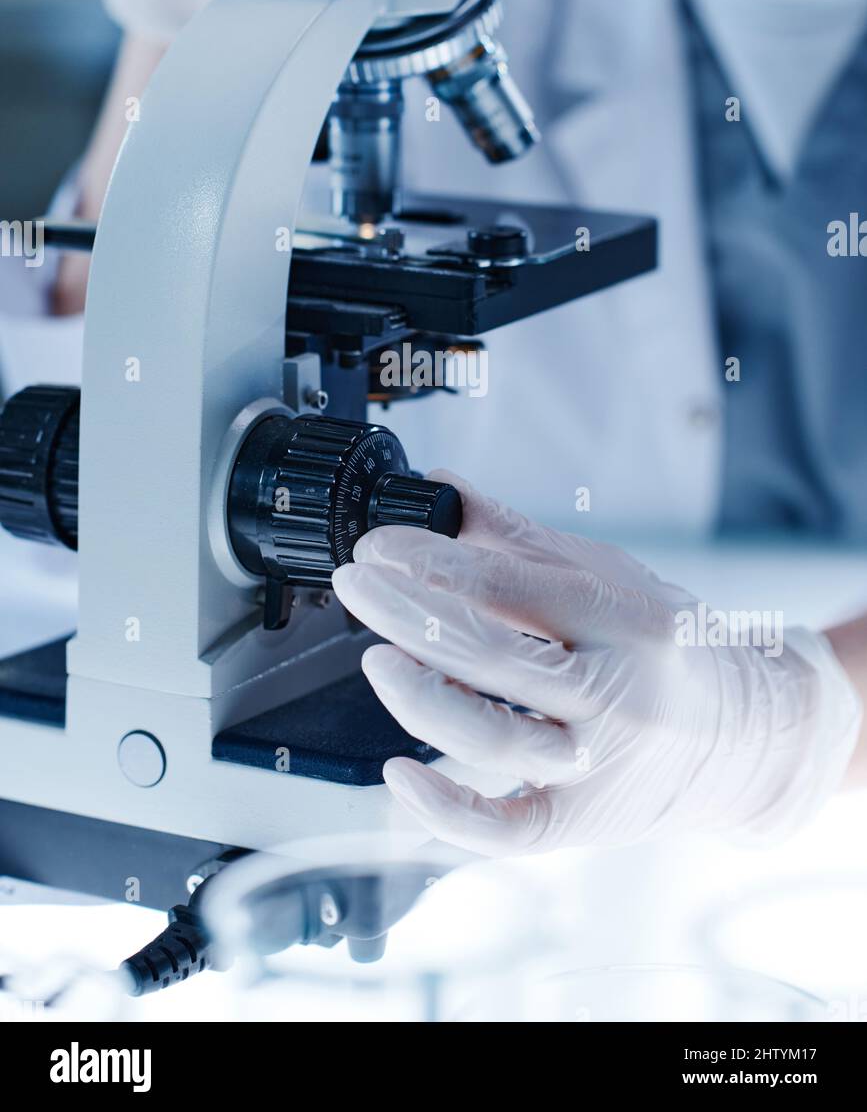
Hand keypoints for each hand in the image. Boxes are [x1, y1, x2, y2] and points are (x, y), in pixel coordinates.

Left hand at [332, 472, 859, 855]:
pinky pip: (506, 828)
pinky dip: (446, 810)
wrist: (748, 737)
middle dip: (409, 614)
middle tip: (356, 585)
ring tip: (375, 658)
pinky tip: (398, 774)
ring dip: (421, 697)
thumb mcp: (611, 575)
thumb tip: (441, 490)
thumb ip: (520, 540)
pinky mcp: (582, 820)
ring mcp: (600, 763)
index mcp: (625, 616)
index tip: (379, 546)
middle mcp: (618, 689)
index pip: (513, 582)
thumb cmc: (671, 647)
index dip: (433, 560)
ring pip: (495, 736)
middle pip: (496, 653)